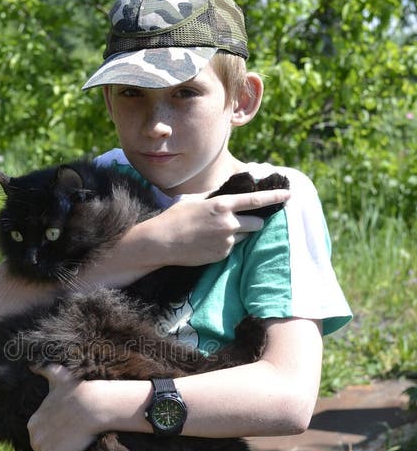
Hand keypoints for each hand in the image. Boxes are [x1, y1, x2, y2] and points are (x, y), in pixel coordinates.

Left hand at [27, 363, 101, 450]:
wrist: (92, 406)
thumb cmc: (76, 391)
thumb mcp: (57, 376)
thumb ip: (44, 370)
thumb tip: (33, 363)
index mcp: (33, 424)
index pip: (41, 435)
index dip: (55, 434)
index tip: (67, 428)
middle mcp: (34, 439)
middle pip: (44, 449)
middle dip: (57, 446)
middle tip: (73, 437)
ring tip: (75, 443)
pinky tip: (76, 450)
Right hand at [150, 185, 290, 265]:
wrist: (162, 242)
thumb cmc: (175, 218)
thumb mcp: (196, 201)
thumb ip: (216, 200)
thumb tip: (228, 198)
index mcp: (223, 205)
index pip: (256, 200)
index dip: (274, 197)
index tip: (288, 195)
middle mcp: (228, 223)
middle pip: (257, 223)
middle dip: (254, 223)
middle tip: (243, 222)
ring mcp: (226, 241)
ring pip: (244, 237)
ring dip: (237, 235)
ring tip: (213, 234)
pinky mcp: (222, 255)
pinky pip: (231, 249)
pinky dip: (224, 246)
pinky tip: (206, 244)